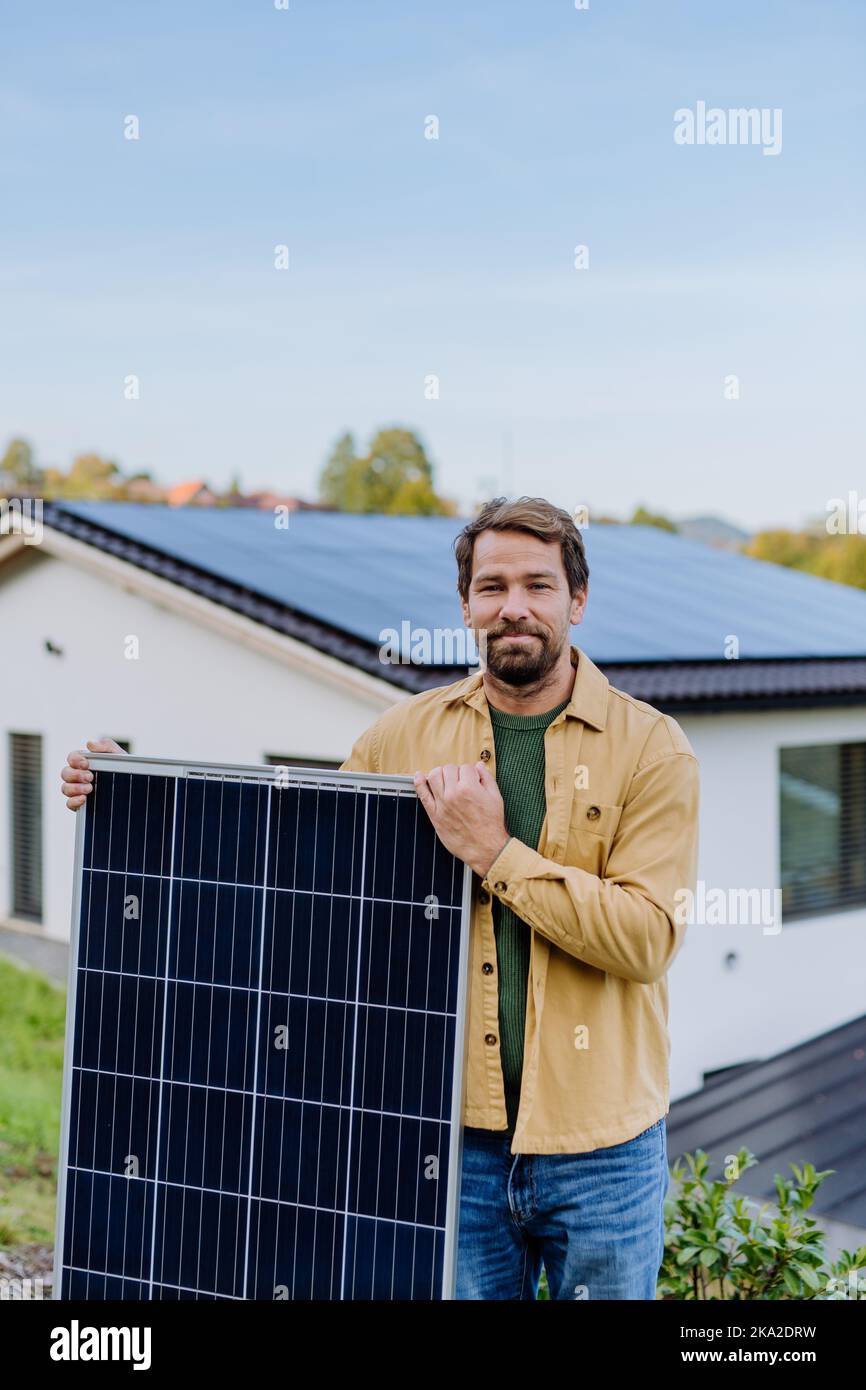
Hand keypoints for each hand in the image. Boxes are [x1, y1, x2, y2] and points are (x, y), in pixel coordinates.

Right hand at [60, 738, 127, 810]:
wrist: (133, 789)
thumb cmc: (124, 771)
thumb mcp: (119, 756)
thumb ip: (106, 746)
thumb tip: (90, 744)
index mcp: (86, 762)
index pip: (72, 757)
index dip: (75, 760)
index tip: (86, 764)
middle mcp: (78, 776)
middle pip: (65, 773)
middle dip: (76, 774)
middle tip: (90, 777)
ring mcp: (78, 790)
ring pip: (65, 788)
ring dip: (75, 788)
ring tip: (90, 788)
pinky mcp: (80, 804)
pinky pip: (69, 804)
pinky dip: (74, 801)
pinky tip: (84, 799)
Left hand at [413, 761, 509, 878]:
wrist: (484, 848)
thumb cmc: (491, 825)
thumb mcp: (496, 798)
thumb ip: (487, 778)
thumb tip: (479, 766)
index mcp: (469, 788)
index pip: (466, 767)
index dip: (471, 772)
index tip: (473, 779)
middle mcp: (453, 794)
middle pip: (448, 769)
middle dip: (456, 772)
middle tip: (461, 781)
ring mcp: (442, 804)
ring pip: (434, 776)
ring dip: (440, 774)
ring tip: (445, 779)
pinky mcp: (434, 814)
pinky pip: (422, 795)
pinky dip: (418, 783)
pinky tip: (419, 777)